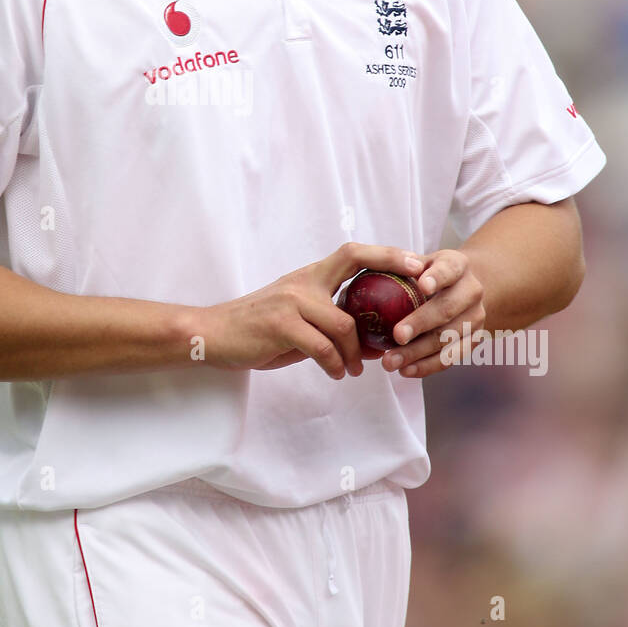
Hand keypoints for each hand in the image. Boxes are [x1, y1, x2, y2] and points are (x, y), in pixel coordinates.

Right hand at [201, 243, 424, 379]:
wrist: (212, 334)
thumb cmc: (257, 330)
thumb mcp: (295, 319)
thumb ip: (328, 323)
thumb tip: (371, 342)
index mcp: (309, 276)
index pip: (352, 253)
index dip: (386, 253)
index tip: (415, 262)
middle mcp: (304, 281)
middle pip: (354, 261)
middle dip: (391, 269)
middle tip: (414, 295)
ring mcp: (292, 301)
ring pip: (344, 324)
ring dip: (357, 352)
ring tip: (357, 369)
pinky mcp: (281, 325)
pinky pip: (322, 348)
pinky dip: (334, 365)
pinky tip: (336, 374)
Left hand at [381, 248, 484, 378]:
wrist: (463, 289)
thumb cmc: (430, 274)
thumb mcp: (420, 262)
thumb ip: (401, 265)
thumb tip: (376, 269)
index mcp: (458, 266)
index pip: (448, 270)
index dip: (437, 278)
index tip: (422, 286)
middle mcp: (472, 291)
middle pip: (447, 309)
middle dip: (420, 323)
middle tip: (397, 335)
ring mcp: (475, 318)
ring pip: (447, 338)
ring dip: (417, 352)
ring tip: (391, 361)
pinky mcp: (473, 340)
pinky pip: (450, 357)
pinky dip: (427, 366)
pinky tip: (406, 370)